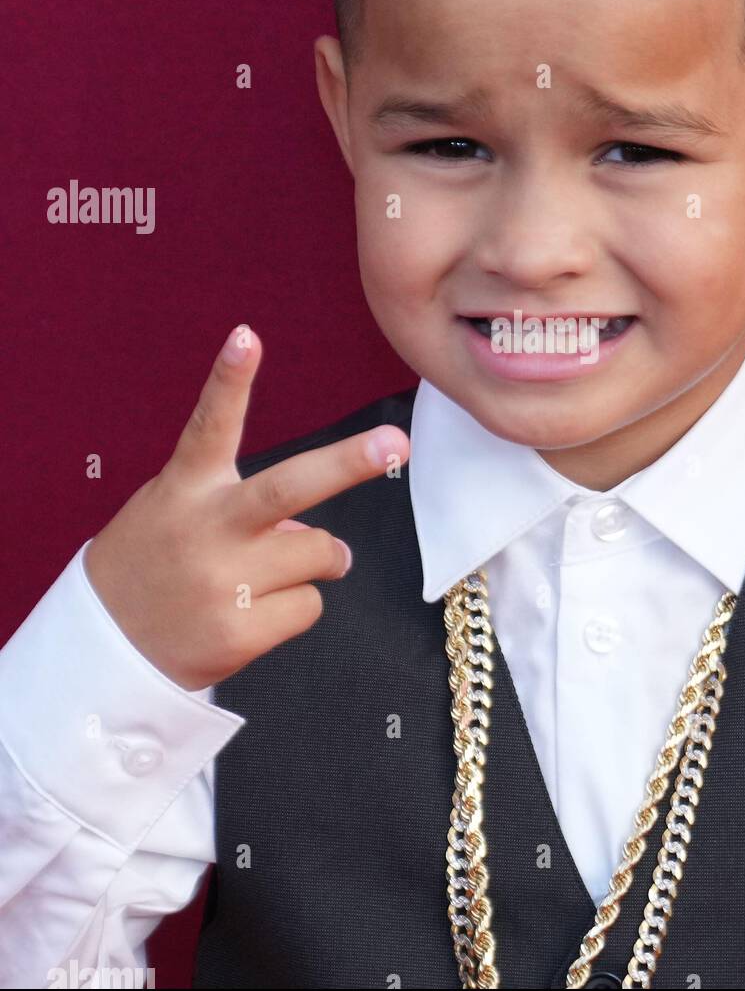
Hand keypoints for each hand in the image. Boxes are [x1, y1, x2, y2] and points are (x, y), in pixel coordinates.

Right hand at [84, 325, 408, 691]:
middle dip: (348, 462)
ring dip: (320, 559)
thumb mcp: (175, 512)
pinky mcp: (239, 633)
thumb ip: (240, 505)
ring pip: (322, 551)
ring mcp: (224, 583)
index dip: (230, 380)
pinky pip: (310, 606)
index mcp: (185, 489)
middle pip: (287, 489)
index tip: (246, 337)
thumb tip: (308, 531)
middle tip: (395, 443)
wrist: (103, 653)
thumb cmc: (154, 564)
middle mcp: (206, 530)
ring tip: (270, 574)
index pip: (209, 425)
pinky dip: (294, 606)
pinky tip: (251, 614)